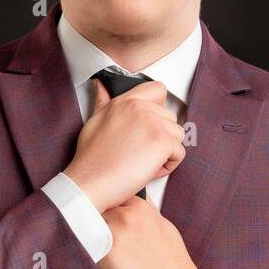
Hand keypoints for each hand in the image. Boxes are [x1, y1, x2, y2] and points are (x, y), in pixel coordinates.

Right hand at [64, 79, 186, 212]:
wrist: (89, 182)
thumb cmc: (90, 159)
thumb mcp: (94, 121)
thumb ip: (103, 101)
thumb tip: (100, 85)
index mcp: (125, 101)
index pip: (157, 89)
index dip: (159, 107)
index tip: (150, 124)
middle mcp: (140, 108)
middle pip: (170, 117)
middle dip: (160, 136)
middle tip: (138, 152)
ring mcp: (153, 124)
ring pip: (177, 135)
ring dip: (165, 152)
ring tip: (142, 162)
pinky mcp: (162, 142)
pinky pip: (179, 153)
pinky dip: (167, 167)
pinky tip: (146, 171)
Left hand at [96, 192, 208, 268]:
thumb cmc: (173, 262)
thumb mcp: (162, 224)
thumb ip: (143, 211)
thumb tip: (129, 201)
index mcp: (139, 206)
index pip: (108, 197)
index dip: (103, 210)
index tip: (103, 221)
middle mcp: (125, 215)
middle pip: (93, 210)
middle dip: (93, 223)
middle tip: (100, 239)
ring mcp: (115, 234)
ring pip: (85, 228)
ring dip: (88, 239)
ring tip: (104, 255)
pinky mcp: (106, 256)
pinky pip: (85, 249)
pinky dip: (88, 256)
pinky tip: (105, 268)